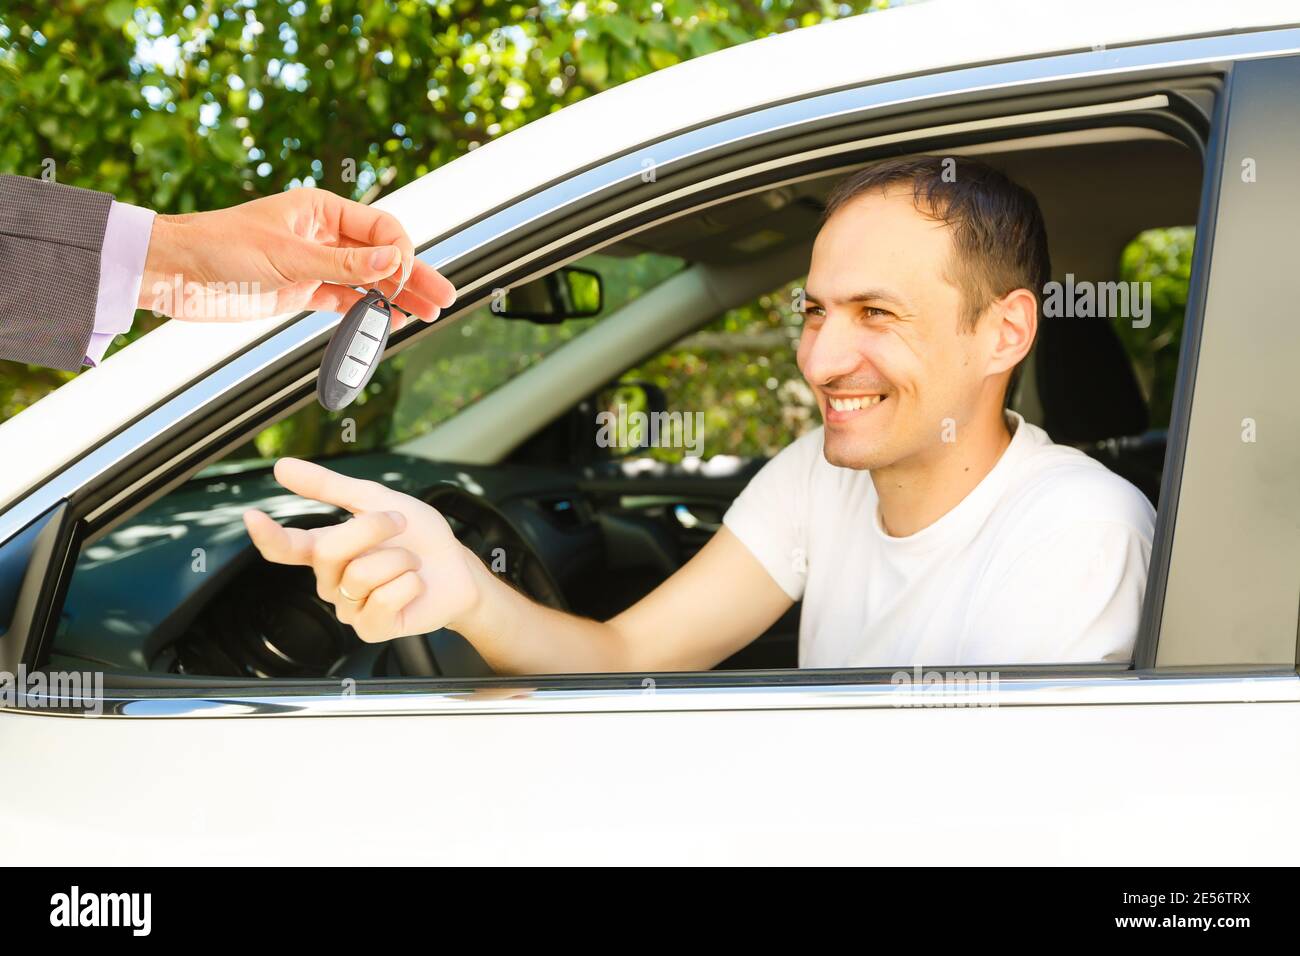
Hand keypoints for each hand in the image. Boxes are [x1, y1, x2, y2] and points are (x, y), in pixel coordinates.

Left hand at [139, 189, 455, 327]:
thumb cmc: (220, 248)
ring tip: (427, 313)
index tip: (406, 278)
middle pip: (381, 255)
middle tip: (444, 297)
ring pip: (368, 280)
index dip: (400, 252)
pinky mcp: (302, 291)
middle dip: (413, 276)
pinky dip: (367, 311)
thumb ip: (344, 264)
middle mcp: (322, 235)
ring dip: (396, 297)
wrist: (174, 273)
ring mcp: (314, 264)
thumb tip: (393, 259)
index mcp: (320, 210)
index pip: (380, 227)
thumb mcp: (287, 257)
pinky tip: (389, 321)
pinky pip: (346, 300)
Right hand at [243, 458, 479, 642]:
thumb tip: (283, 468)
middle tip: (399, 523)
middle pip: (330, 551)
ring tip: (410, 562)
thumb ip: (330, 487)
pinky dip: (409, 584)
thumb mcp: (377, 500)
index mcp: (327, 550)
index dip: (268, 535)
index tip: (253, 516)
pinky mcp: (372, 629)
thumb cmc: (418, 537)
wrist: (457, 568)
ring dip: (399, 558)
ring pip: (361, 575)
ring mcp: (350, 608)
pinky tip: (414, 585)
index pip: (286, 548)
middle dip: (372, 528)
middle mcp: (331, 581)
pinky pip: (384, 599)